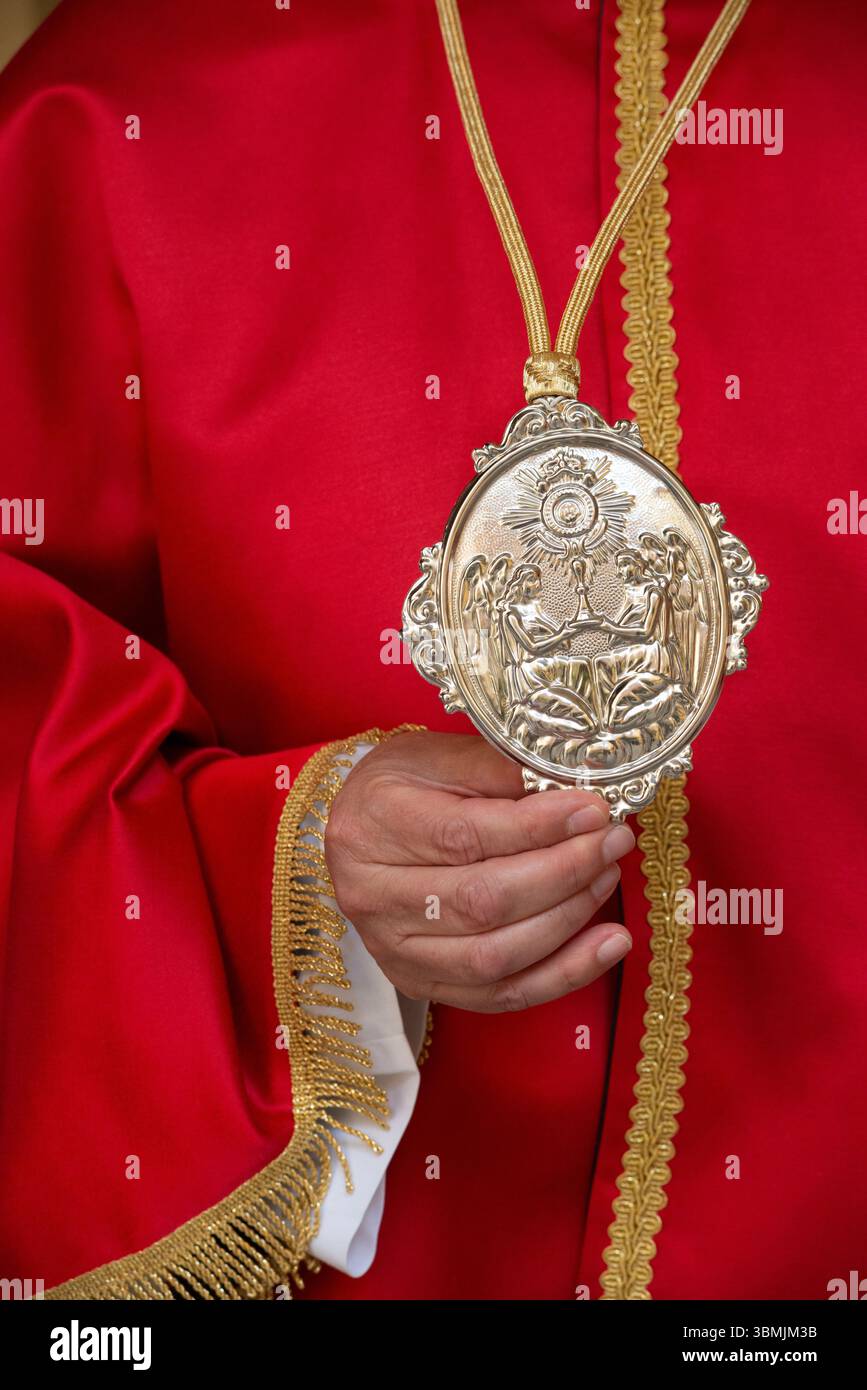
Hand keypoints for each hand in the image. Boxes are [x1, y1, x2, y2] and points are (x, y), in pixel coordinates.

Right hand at [324, 731, 634, 1012]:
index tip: (592, 810)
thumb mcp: (438, 757)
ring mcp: (394, 949)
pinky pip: (502, 994)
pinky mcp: (421, 982)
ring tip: (607, 875)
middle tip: (611, 841)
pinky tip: (610, 943)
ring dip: (568, 918)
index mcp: (372, 826)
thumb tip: (574, 785)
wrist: (358, 832)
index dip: (537, 827)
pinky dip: (565, 973)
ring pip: (494, 955)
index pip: (464, 837)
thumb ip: (500, 770)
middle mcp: (372, 896)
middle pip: (481, 900)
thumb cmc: (403, 788)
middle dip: (563, 872)